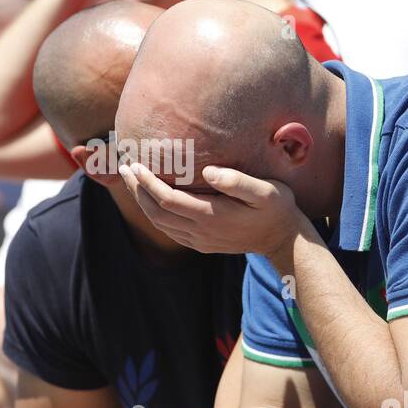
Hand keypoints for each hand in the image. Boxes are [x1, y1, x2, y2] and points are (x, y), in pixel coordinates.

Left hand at [119, 161, 304, 259]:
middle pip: (156, 212)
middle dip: (137, 189)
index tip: (135, 164)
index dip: (147, 182)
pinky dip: (154, 214)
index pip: (167, 199)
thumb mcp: (266, 191)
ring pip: (159, 223)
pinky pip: (170, 230)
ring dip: (142, 201)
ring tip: (131, 179)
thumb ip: (237, 181)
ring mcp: (200, 240)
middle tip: (124, 166)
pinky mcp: (202, 244)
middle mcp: (200, 231)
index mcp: (211, 215)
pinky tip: (150, 200)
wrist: (283, 239)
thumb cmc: (277, 209)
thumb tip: (209, 171)